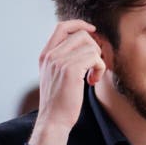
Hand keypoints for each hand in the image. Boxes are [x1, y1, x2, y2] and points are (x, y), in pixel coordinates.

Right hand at [29, 20, 106, 144]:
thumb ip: (65, 59)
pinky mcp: (70, 70)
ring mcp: (59, 61)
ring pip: (90, 46)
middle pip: (81, 35)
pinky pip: (94, 57)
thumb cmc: (60, 101)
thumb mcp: (56, 76)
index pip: (61, 26)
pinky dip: (99, 68)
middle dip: (94, 48)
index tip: (92, 30)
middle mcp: (51, 55)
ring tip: (92, 76)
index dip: (79, 24)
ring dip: (98, 60)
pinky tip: (92, 81)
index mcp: (46, 55)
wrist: (53, 120)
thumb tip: (86, 45)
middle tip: (94, 66)